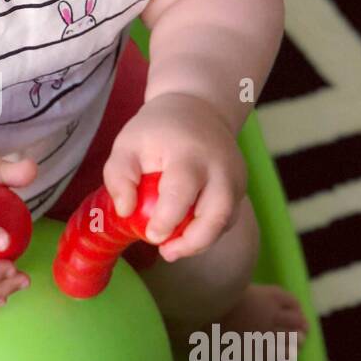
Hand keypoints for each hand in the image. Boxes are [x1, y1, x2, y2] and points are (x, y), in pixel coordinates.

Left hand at [101, 93, 247, 260]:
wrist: (199, 108)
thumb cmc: (157, 130)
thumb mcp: (128, 144)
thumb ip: (119, 176)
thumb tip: (125, 211)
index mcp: (188, 153)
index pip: (182, 191)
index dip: (168, 219)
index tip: (152, 235)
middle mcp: (219, 167)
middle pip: (217, 213)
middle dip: (193, 242)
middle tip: (166, 252)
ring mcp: (235, 177)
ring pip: (226, 221)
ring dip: (201, 242)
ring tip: (172, 249)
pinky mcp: (240, 187)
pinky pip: (228, 218)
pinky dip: (208, 232)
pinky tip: (186, 235)